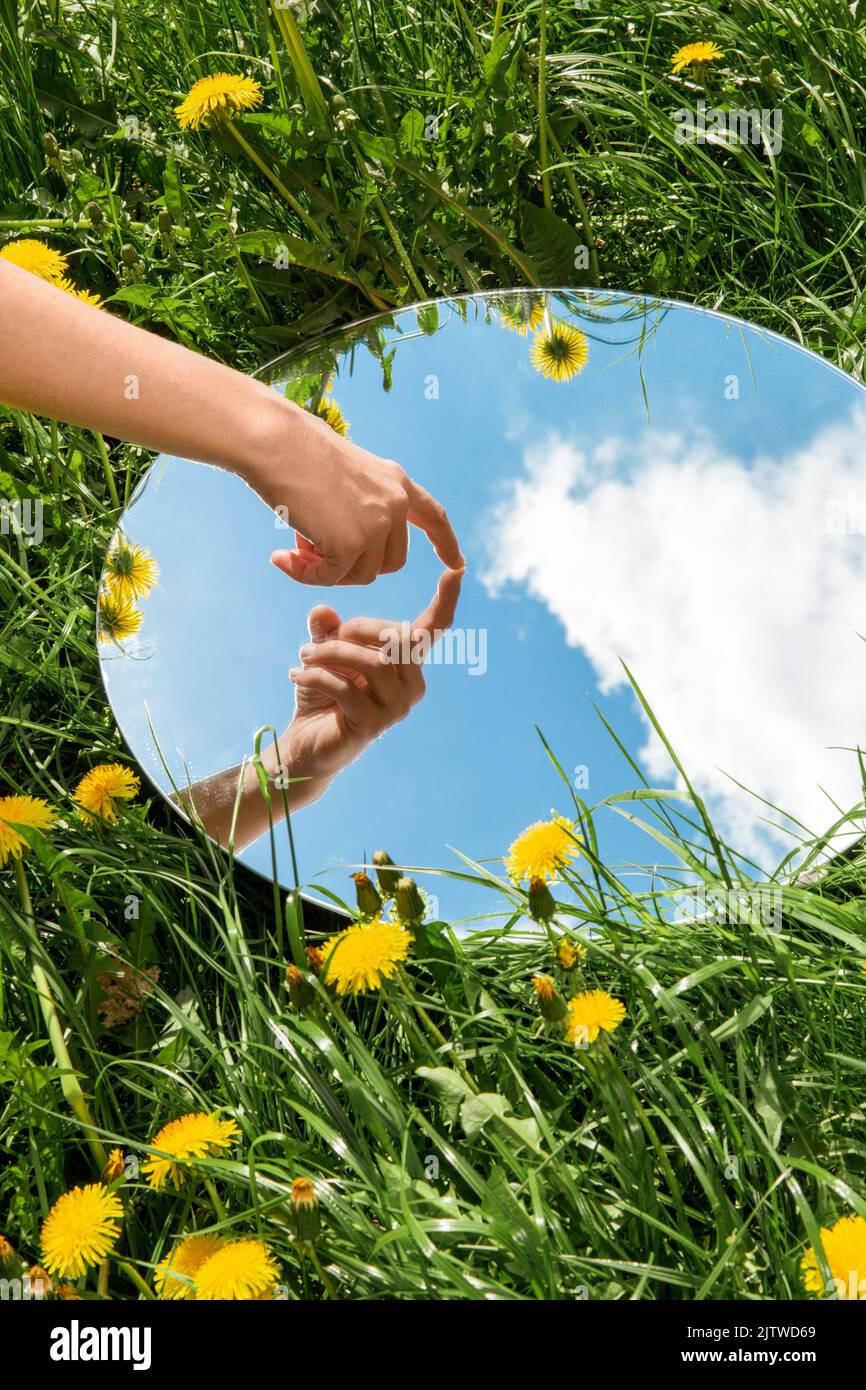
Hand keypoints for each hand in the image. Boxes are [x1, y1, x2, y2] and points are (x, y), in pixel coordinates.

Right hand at [251, 397, 463, 585]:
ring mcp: (376, 523)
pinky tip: (282, 557)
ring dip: (328, 570)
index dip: (445, 542)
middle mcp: (395, 502)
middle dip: (356, 567)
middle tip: (315, 555)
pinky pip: (332, 577)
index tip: (457, 563)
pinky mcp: (351, 543)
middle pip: (391, 562)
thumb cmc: (295, 451)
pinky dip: (307, 575)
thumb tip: (349, 548)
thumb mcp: (343, 474)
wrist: (276, 441)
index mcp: (396, 481)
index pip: (433, 516)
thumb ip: (359, 504)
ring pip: (362, 574)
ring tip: (295, 547)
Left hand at [281, 567, 462, 784]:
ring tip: (303, 655)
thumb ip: (327, 630)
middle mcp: (412, 684)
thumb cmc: (322, 694)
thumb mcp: (324, 654)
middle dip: (356, 629)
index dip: (447, 599)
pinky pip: (347, 688)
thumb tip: (322, 610)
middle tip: (319, 639)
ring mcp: (397, 707)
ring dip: (331, 653)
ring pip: (373, 662)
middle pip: (398, 637)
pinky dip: (317, 676)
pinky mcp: (374, 725)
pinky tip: (296, 676)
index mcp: (407, 662)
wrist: (308, 744)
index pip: (434, 628)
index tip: (457, 567)